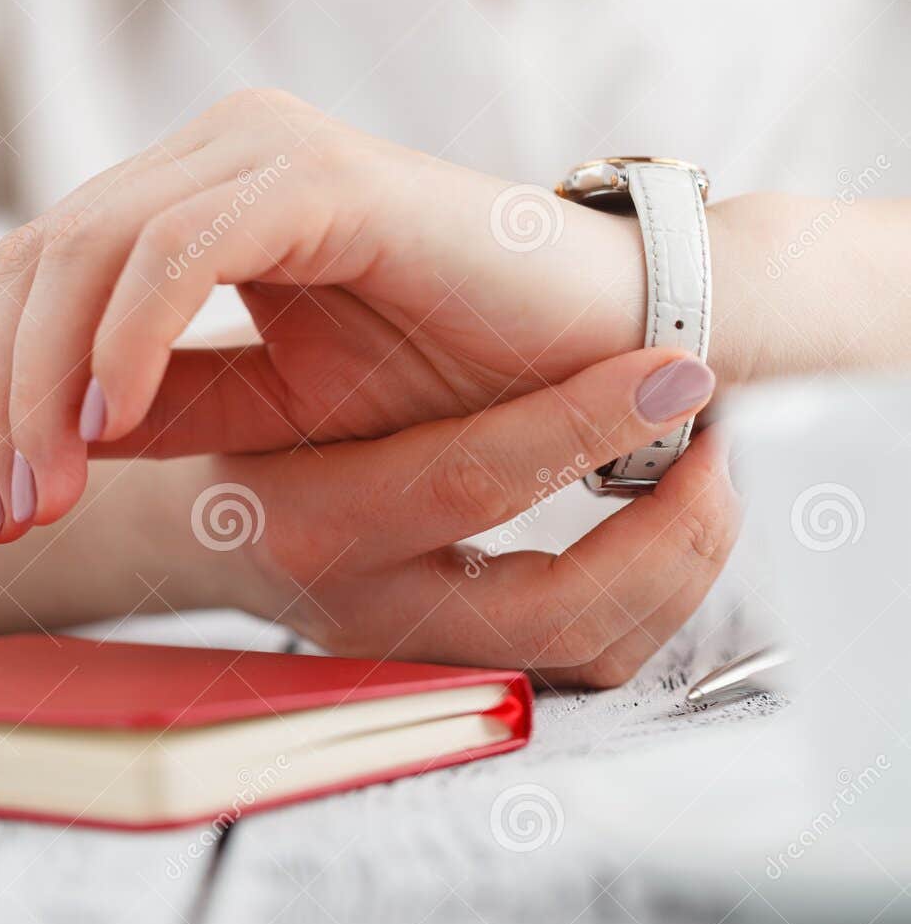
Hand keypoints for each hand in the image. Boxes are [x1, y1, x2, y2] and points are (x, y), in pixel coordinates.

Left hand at [0, 92, 655, 540]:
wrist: (604, 347)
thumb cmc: (456, 375)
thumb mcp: (276, 407)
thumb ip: (164, 402)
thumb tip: (44, 436)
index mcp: (205, 194)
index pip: (46, 264)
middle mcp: (225, 153)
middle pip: (43, 253)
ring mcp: (269, 153)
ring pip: (90, 247)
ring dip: (43, 379)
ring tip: (37, 492)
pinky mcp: (321, 178)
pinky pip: (181, 251)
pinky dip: (125, 336)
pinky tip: (104, 424)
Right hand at [148, 349, 735, 682]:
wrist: (197, 528)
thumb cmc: (239, 421)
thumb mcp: (244, 369)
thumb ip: (318, 325)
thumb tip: (447, 258)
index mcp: (309, 514)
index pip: (467, 479)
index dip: (587, 424)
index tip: (676, 367)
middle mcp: (367, 603)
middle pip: (555, 604)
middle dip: (672, 526)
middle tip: (727, 441)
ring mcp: (422, 649)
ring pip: (584, 648)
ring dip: (679, 566)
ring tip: (716, 477)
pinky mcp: (463, 665)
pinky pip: (586, 660)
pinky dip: (654, 594)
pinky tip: (677, 522)